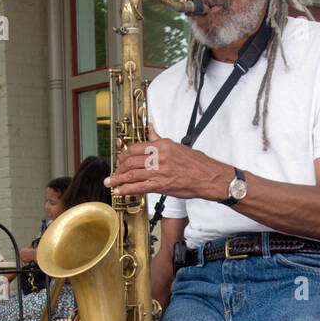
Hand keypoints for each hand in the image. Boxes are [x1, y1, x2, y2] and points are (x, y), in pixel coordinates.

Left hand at [106, 127, 230, 201]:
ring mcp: (159, 171)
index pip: (136, 148)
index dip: (124, 155)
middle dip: (118, 169)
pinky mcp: (161, 185)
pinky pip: (139, 187)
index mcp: (162, 145)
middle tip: (113, 173)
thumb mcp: (176, 146)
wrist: (209, 177)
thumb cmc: (196, 163)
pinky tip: (120, 191)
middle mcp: (159, 157)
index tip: (120, 161)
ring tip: (110, 183)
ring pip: (132, 175)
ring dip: (118, 180)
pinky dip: (127, 190)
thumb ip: (159, 139)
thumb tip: (150, 129)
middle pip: (131, 161)